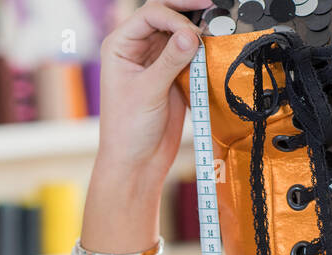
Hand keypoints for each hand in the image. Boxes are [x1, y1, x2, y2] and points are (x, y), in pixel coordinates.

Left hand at [96, 0, 213, 173]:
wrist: (137, 162)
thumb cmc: (127, 131)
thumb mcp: (148, 92)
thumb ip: (170, 61)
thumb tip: (190, 34)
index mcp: (119, 46)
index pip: (150, 14)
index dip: (174, 17)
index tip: (192, 33)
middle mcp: (136, 49)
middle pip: (165, 16)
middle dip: (187, 13)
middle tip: (211, 10)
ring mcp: (155, 60)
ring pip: (179, 32)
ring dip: (196, 32)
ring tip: (212, 33)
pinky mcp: (171, 74)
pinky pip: (189, 53)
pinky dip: (200, 50)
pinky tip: (210, 51)